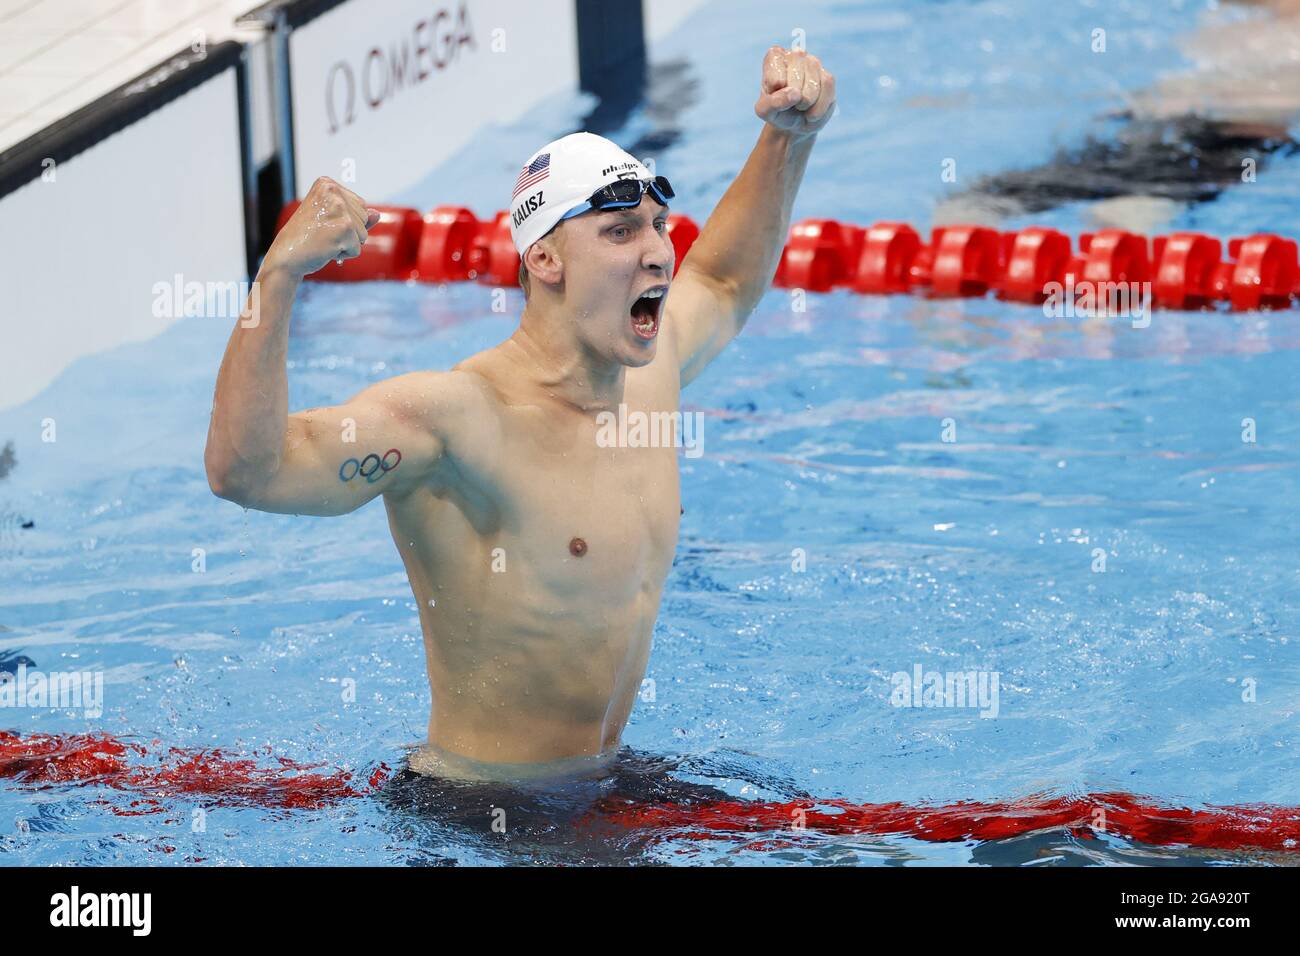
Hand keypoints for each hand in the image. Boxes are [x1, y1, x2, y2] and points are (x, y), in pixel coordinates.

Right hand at [264, 176, 380, 278]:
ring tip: (323, 241)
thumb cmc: (306, 238)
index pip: (360, 205)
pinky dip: (343, 255)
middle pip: (364, 218)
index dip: (346, 221)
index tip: (322, 223)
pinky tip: (325, 249)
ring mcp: (339, 209)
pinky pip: (357, 249)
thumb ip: (355, 215)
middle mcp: (333, 192)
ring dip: (346, 244)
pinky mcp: (344, 228)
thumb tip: (377, 214)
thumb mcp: (330, 220)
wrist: (286, 256)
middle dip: (348, 233)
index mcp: (327, 184)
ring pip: (363, 235)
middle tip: (322, 234)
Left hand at [754, 46, 836, 140]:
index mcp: (775, 57)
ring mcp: (813, 64)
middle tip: (790, 104)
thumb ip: (773, 103)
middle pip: (796, 73)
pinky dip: (819, 107)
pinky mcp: (827, 77)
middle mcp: (795, 55)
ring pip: (813, 83)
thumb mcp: (766, 111)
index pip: (775, 66)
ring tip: (801, 108)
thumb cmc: (777, 111)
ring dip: (806, 104)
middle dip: (793, 97)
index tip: (774, 93)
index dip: (776, 84)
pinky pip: (827, 89)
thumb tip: (795, 93)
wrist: (794, 123)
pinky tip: (812, 112)